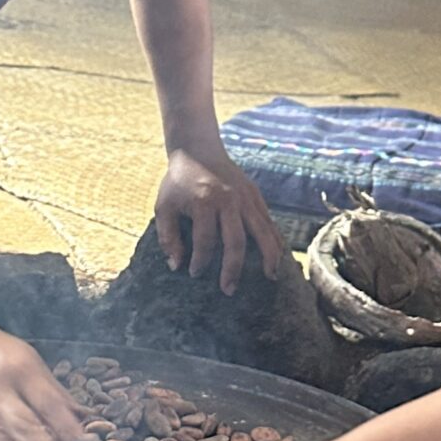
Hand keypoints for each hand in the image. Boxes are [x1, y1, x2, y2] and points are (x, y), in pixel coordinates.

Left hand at [154, 144, 287, 294]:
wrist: (199, 150)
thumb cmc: (178, 183)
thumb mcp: (164, 206)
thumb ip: (167, 237)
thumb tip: (176, 266)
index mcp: (204, 202)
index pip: (205, 240)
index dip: (200, 261)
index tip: (195, 274)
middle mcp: (228, 200)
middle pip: (235, 241)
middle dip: (232, 269)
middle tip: (228, 290)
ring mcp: (245, 198)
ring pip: (262, 232)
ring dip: (267, 257)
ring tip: (270, 277)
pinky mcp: (256, 196)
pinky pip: (269, 222)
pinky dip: (275, 241)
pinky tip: (277, 258)